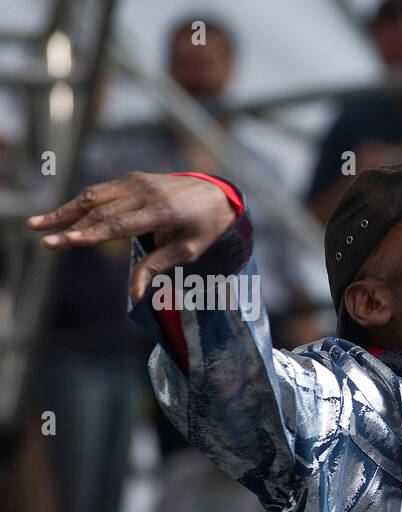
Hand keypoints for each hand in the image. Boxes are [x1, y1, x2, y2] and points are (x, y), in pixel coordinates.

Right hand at [29, 172, 237, 300]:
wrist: (217, 193)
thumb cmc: (204, 227)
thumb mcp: (188, 251)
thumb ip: (156, 267)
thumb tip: (135, 296)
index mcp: (162, 211)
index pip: (117, 224)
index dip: (87, 235)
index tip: (62, 243)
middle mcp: (146, 192)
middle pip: (99, 210)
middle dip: (68, 226)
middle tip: (43, 240)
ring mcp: (137, 181)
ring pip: (94, 196)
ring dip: (64, 210)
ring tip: (37, 224)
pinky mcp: (132, 178)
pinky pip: (101, 190)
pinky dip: (79, 203)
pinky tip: (62, 214)